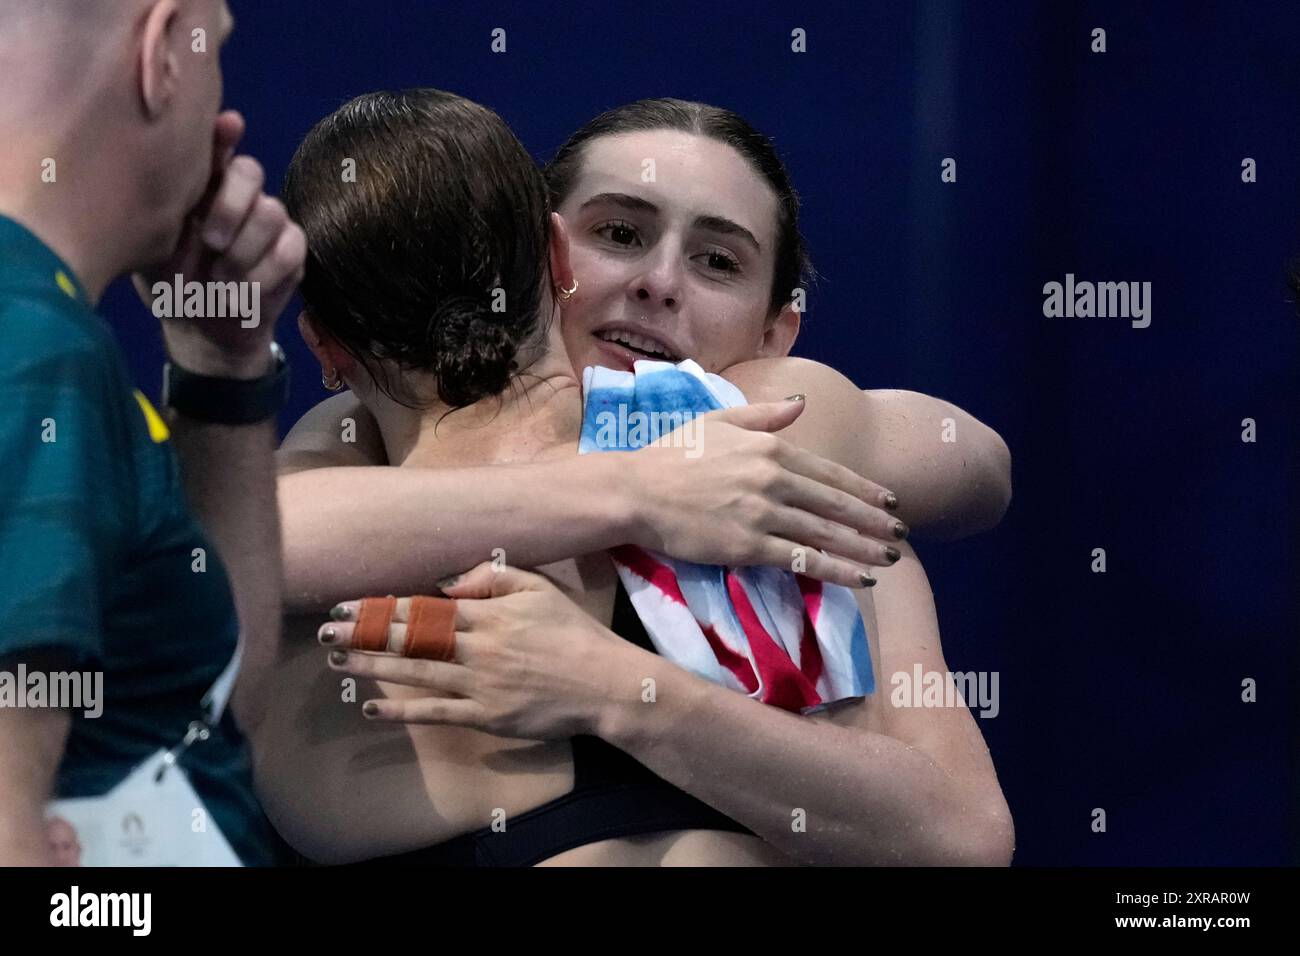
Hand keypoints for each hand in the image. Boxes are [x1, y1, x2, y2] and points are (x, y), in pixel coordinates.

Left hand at [134, 110, 306, 377]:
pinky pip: (290, 249)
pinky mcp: (293, 252)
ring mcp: (270, 222)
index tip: (230, 126)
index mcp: (202, 186)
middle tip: (211, 242)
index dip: (224, 134)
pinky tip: (242, 292)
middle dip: (231, 206)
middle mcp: (240, 196)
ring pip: (273, 212)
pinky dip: (263, 275)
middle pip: (251, 172)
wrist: (203, 333)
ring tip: (220, 279)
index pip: (216, 147)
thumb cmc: (173, 284)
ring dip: (244, 250)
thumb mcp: (154, 250)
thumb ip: (163, 212)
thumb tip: (170, 176)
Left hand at [319, 563, 632, 739]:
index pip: (423, 607)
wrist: (604, 684)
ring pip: (415, 672)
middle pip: (410, 637)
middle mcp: (478, 648)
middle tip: (325, 628)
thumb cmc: (573, 633)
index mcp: (489, 615)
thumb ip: (494, 577)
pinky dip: (402, 710)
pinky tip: (372, 708)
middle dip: (364, 632)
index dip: (382, 606)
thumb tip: (448, 583)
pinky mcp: (487, 717)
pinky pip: (436, 712)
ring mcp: (480, 684)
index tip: (348, 603)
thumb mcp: (540, 589)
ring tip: (337, 658)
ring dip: (373, 665)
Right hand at [625, 398, 906, 587]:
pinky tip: (860, 577)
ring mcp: (763, 513)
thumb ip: (764, 415)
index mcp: (770, 447)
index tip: (890, 500)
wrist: (634, 491)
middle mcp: (773, 478)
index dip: (864, 489)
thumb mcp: (718, 422)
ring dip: (864, 547)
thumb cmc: (670, 455)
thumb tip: (800, 404)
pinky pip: (803, 560)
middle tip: (901, 533)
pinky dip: (836, 570)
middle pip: (836, 504)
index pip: (829, 472)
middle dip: (874, 520)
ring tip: (891, 557)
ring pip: (826, 533)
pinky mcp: (748, 546)